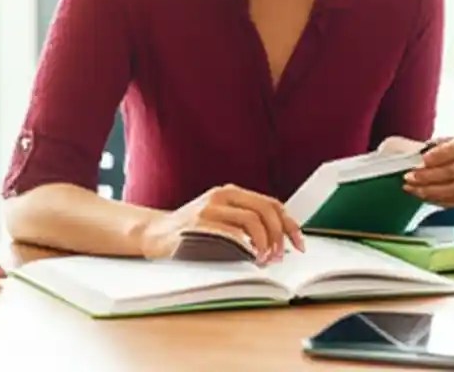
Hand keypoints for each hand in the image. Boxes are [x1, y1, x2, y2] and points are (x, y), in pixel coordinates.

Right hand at [137, 184, 304, 263]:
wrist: (154, 234)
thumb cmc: (192, 232)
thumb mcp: (220, 217)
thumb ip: (244, 221)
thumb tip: (280, 242)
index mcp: (231, 192)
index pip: (271, 203)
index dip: (289, 224)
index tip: (299, 244)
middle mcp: (221, 195)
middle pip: (265, 210)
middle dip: (279, 235)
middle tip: (280, 257)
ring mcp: (209, 208)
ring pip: (252, 220)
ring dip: (265, 243)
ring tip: (264, 260)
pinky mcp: (198, 225)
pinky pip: (230, 233)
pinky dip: (245, 246)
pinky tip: (248, 257)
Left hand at [382, 136, 453, 207]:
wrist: (426, 166)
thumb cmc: (425, 153)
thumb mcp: (419, 144)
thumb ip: (415, 148)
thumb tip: (410, 156)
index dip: (440, 154)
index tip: (422, 159)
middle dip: (430, 175)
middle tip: (410, 176)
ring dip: (430, 189)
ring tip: (411, 187)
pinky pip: (451, 201)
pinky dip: (432, 199)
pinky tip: (418, 193)